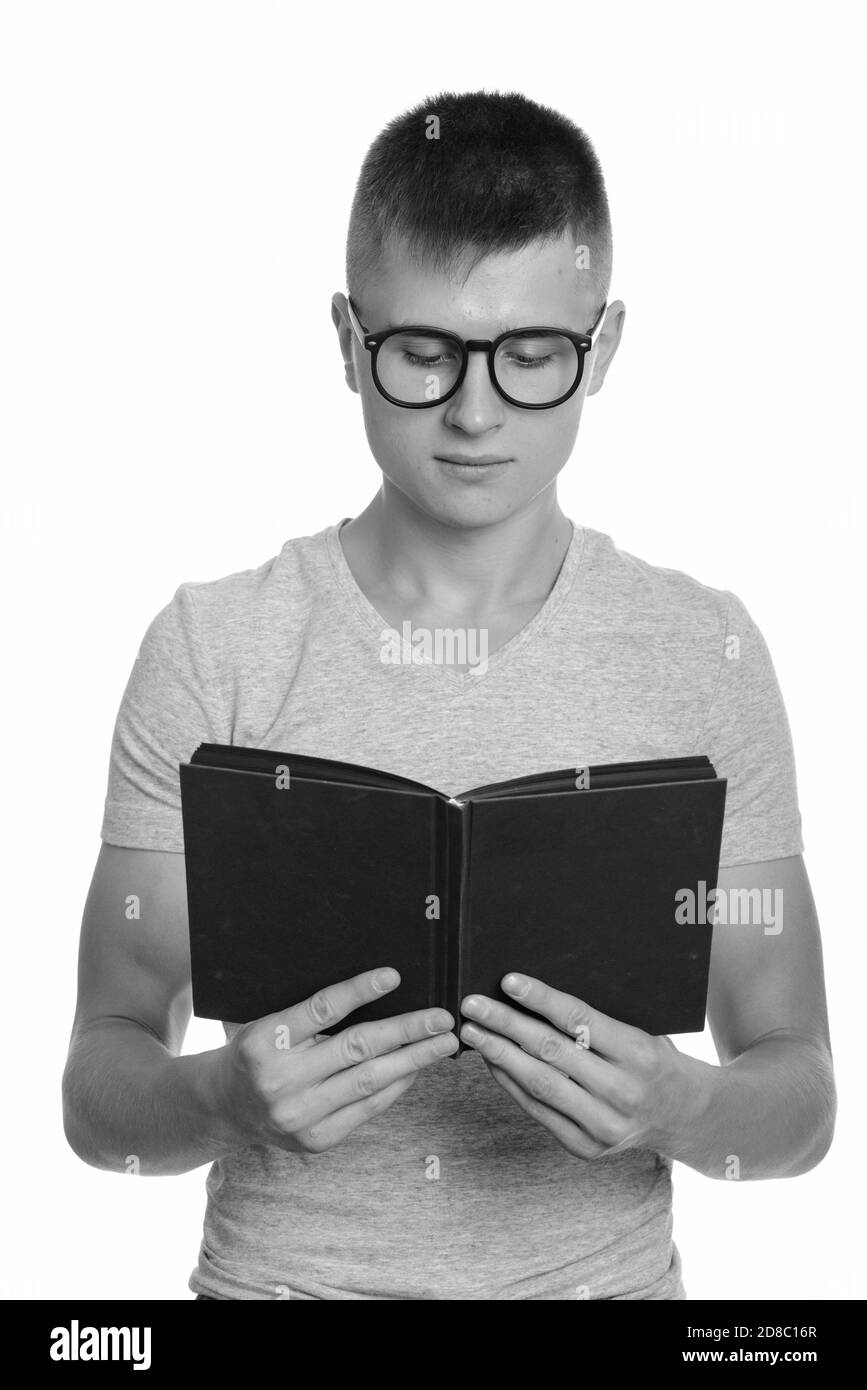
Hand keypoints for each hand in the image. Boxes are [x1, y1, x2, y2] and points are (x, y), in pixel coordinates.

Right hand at [219, 967, 457, 1153]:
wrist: (223, 1108)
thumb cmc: (255, 1051)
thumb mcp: (266, 1021)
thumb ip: (308, 1011)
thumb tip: (374, 988)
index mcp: (265, 1040)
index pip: (321, 1009)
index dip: (360, 991)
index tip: (394, 975)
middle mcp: (281, 1080)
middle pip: (356, 1048)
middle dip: (406, 1030)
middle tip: (442, 1016)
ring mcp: (299, 1116)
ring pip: (368, 1081)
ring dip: (412, 1059)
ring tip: (442, 1043)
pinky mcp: (316, 1140)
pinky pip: (367, 1109)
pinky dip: (395, 1086)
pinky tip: (415, 1068)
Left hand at [460, 973, 708, 1159]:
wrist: (685, 1117)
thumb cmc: (656, 1060)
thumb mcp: (644, 1029)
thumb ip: (600, 1017)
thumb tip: (537, 990)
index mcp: (639, 1053)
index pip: (579, 1020)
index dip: (540, 999)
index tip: (507, 981)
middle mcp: (622, 1091)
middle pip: (552, 1052)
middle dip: (505, 1025)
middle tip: (472, 1005)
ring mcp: (604, 1124)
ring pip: (540, 1084)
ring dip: (499, 1055)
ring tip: (472, 1032)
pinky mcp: (586, 1146)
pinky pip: (538, 1111)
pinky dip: (510, 1083)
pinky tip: (492, 1061)